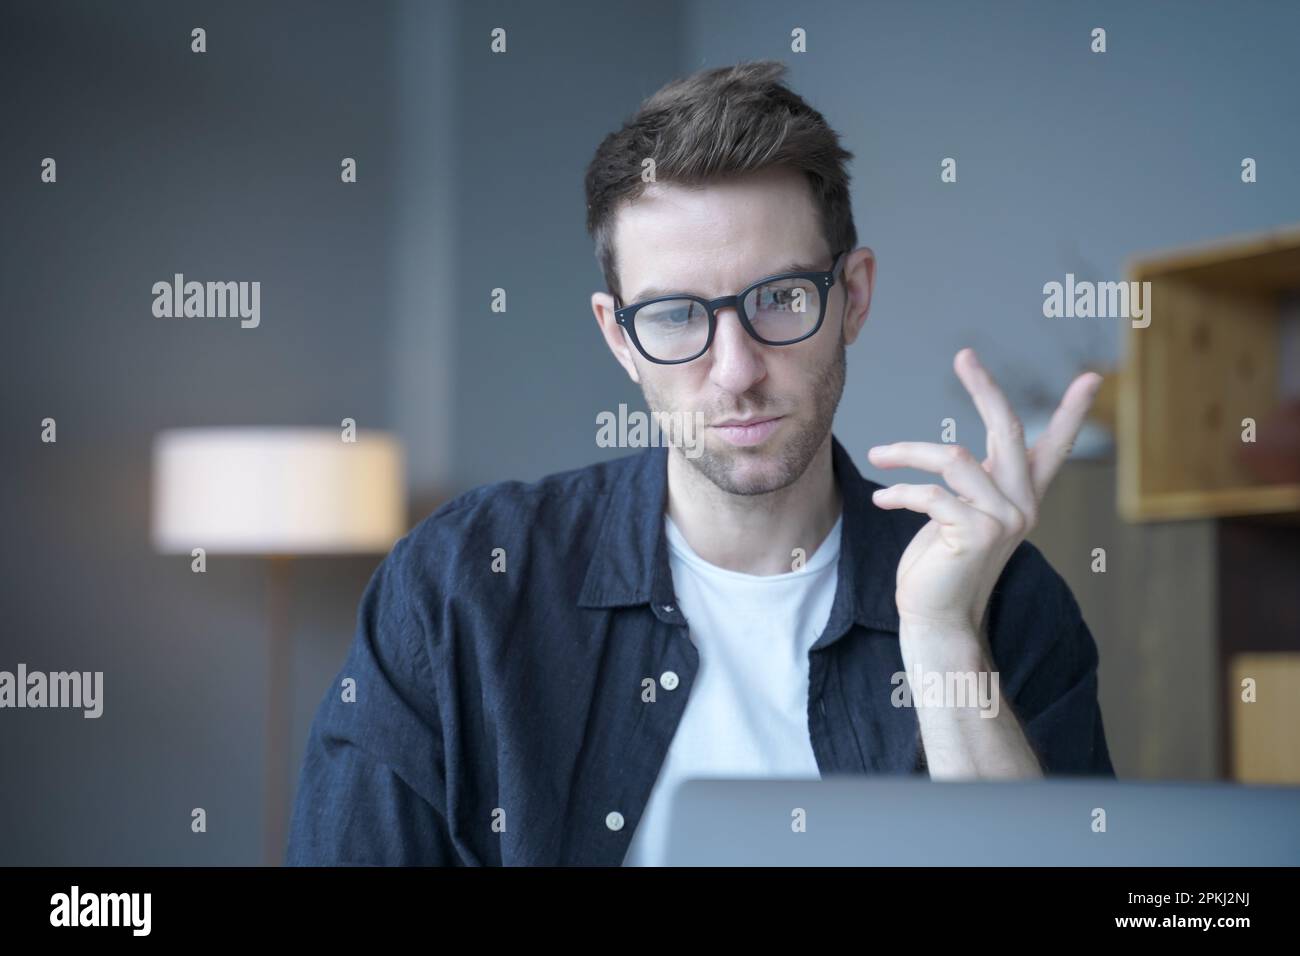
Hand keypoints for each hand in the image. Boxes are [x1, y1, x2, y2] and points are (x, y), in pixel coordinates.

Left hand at [867, 348, 1100, 637]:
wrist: (935, 619)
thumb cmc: (941, 566)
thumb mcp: (960, 516)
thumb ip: (970, 486)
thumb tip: (958, 456)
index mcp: (1022, 497)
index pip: (1054, 447)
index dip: (1073, 412)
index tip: (1091, 377)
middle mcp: (1022, 505)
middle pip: (1008, 427)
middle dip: (985, 388)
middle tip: (965, 356)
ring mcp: (1004, 519)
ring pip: (953, 458)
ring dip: (907, 452)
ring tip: (878, 455)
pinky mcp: (975, 533)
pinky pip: (930, 492)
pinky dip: (899, 492)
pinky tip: (882, 498)